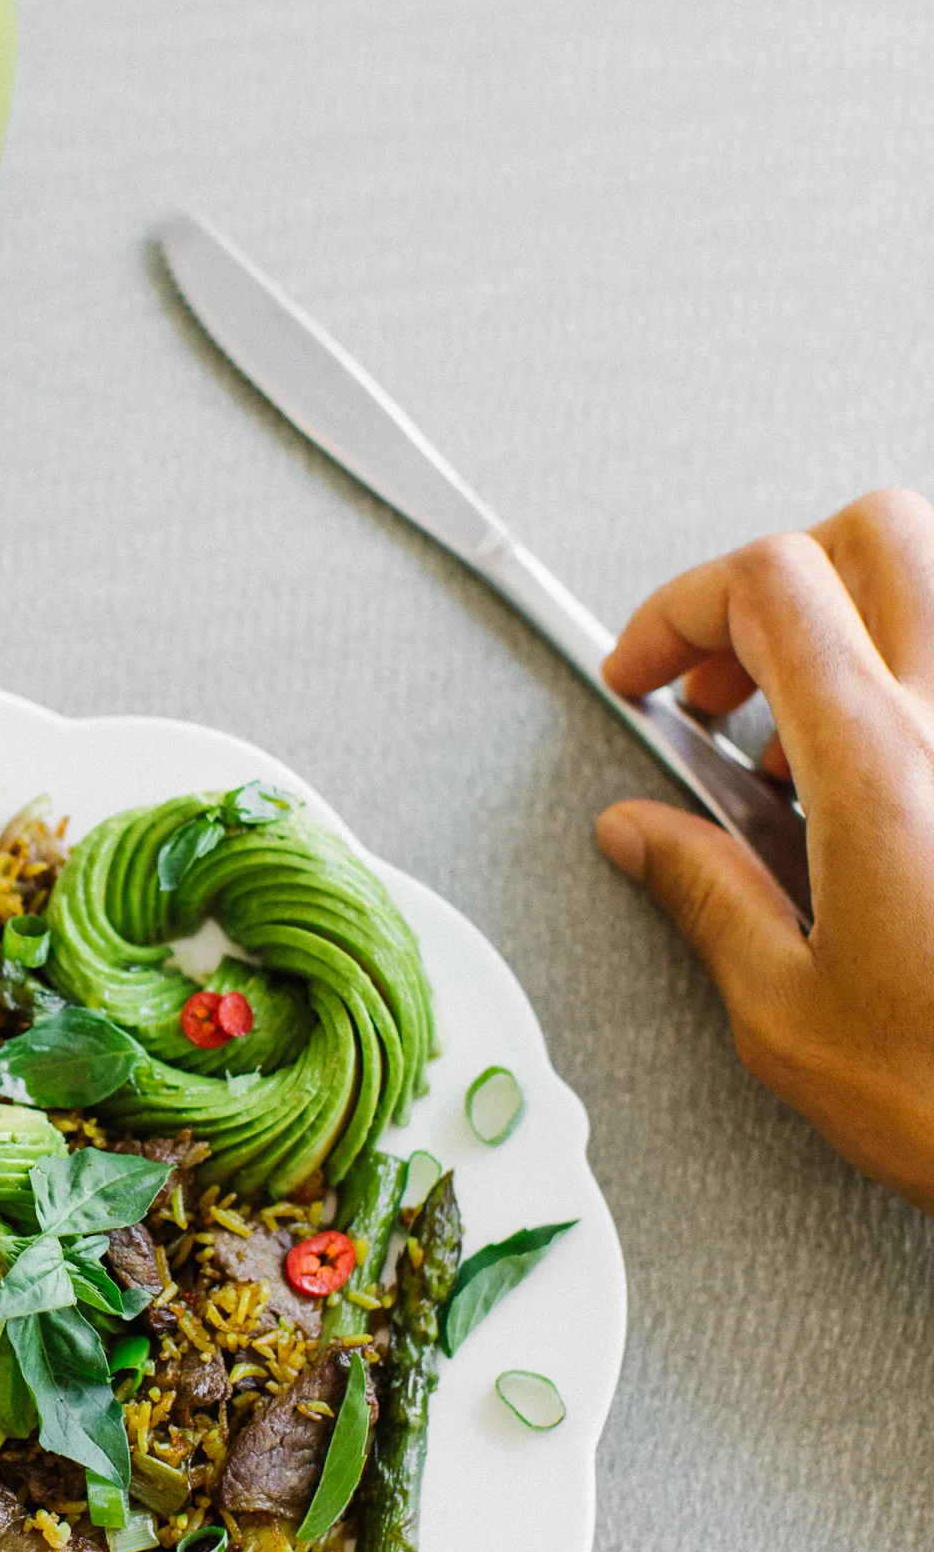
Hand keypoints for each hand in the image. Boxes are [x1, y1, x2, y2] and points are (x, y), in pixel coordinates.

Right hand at [596, 487, 933, 1212]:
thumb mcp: (791, 1013)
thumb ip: (709, 895)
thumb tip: (644, 835)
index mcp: (882, 773)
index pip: (769, 589)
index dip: (685, 609)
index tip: (648, 675)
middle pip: (867, 538)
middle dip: (772, 587)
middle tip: (723, 687)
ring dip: (853, 624)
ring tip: (804, 735)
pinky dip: (912, 695)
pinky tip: (885, 781)